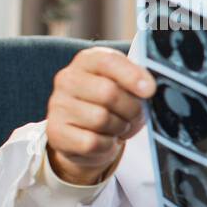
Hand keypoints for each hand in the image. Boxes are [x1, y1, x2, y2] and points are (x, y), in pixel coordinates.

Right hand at [45, 47, 155, 184]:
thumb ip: (138, 81)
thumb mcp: (127, 87)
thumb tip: (149, 87)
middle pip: (108, 92)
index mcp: (87, 61)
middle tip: (135, 115)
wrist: (86, 136)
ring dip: (119, 127)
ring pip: (101, 119)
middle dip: (131, 109)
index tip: (150, 90)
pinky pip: (92, 142)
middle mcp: (68, 79)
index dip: (132, 75)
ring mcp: (58, 105)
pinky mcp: (56, 132)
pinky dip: (106, 145)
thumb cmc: (113, 107)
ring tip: (119, 126)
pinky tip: (106, 140)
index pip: (108, 61)